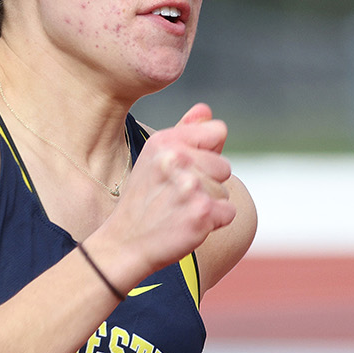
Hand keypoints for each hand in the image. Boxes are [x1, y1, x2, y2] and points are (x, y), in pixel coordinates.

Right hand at [84, 103, 235, 286]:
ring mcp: (189, 186)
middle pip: (225, 166)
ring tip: (178, 211)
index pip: (218, 131)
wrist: (124, 243)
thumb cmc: (143, 200)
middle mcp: (176, 159)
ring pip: (225, 191)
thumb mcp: (154, 159)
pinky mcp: (201, 212)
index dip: (208, 152)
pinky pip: (228, 213)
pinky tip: (187, 224)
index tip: (185, 169)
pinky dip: (213, 223)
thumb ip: (184, 133)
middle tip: (177, 197)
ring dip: (208, 205)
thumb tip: (206, 109)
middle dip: (209, 183)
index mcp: (165, 141)